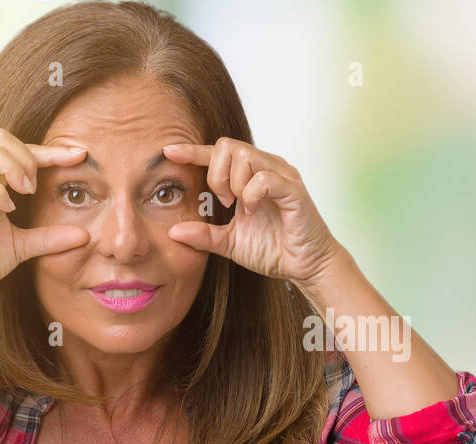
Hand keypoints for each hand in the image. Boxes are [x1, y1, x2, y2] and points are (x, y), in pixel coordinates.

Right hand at [0, 128, 90, 301]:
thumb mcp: (23, 246)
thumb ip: (50, 237)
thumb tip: (85, 235)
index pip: (17, 151)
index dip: (49, 151)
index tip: (78, 155)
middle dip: (27, 153)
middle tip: (38, 184)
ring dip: (12, 165)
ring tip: (27, 190)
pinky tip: (9, 209)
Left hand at [162, 138, 343, 287]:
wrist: (306, 267)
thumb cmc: (274, 250)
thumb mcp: (230, 243)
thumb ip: (204, 236)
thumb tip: (173, 232)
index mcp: (250, 176)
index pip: (218, 153)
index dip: (193, 151)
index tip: (169, 152)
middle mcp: (267, 168)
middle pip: (228, 146)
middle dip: (217, 174)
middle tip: (223, 201)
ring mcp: (282, 176)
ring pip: (245, 156)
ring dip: (235, 184)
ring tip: (243, 208)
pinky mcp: (293, 189)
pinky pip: (264, 178)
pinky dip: (252, 194)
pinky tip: (254, 210)